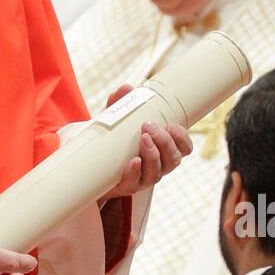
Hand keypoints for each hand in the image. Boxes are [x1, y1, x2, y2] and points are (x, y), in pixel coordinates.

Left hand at [99, 84, 192, 201]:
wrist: (91, 163)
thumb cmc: (113, 139)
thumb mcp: (118, 119)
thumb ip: (122, 103)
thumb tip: (127, 88)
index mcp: (162, 150)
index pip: (184, 148)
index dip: (182, 138)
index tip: (172, 125)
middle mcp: (157, 167)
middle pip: (173, 160)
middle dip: (164, 142)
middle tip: (148, 126)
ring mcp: (142, 178)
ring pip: (157, 173)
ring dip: (152, 155)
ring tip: (143, 138)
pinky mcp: (125, 186)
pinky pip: (134, 183)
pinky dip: (135, 172)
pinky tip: (133, 161)